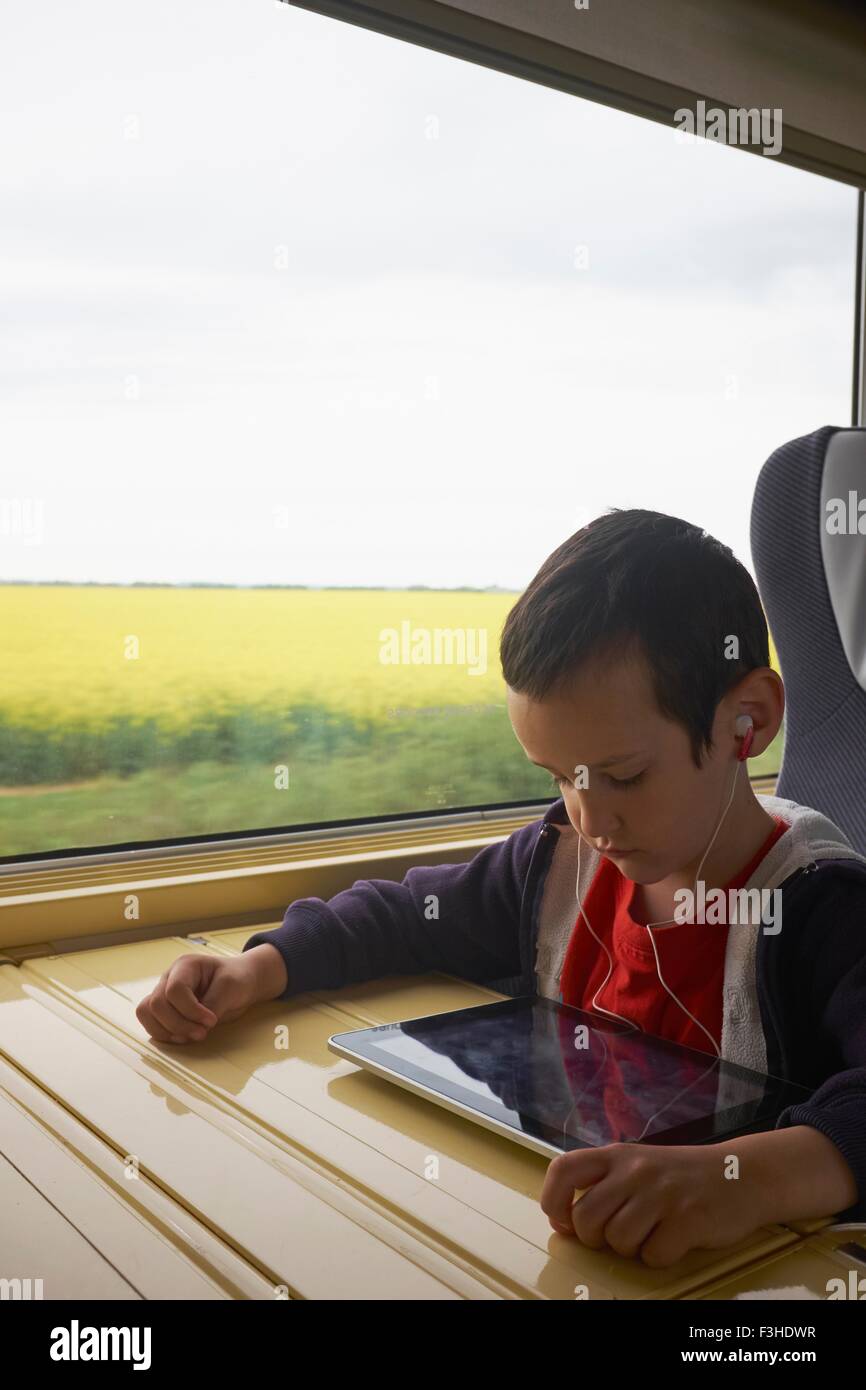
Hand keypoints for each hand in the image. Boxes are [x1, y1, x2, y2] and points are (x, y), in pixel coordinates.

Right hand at [135, 952, 259, 1043]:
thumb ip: (213, 1005)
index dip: (190, 1010)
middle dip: (178, 1024)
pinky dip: (164, 1035)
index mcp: (185, 965)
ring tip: (190, 1037)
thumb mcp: (231, 987)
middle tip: (202, 1034)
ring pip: (146, 1013)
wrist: (240, 982)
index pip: (175, 989)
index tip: (212, 1021)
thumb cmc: (236, 979)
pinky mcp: (164, 1009)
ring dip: (167, 1031)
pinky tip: (183, 1038)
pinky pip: (151, 1023)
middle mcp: (169, 977)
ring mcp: (163, 993)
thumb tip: (196, 1027)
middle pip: (157, 1003)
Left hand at [541, 1141, 767, 1267]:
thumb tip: (563, 1219)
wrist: (743, 1174)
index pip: (563, 1169)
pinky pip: (653, 1256)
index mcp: (618, 1154)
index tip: (564, 1221)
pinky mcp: (687, 1219)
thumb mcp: (639, 1164)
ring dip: (632, 1248)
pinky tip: (675, 1238)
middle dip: (596, 1239)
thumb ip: (604, 1184)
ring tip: (653, 1232)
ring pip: (618, 1241)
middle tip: (619, 1234)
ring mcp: (661, 1194)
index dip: (553, 1200)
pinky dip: (661, 1256)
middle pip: (586, 1219)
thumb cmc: (683, 1176)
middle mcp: (635, 1170)